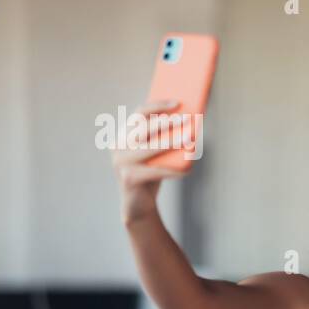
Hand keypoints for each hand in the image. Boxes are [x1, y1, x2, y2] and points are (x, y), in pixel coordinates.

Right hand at [108, 99, 187, 223]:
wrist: (139, 205)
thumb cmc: (151, 175)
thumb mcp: (157, 154)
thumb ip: (163, 138)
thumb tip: (190, 120)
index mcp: (125, 135)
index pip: (138, 113)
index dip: (157, 106)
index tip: (177, 102)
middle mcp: (119, 146)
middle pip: (143, 128)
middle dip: (166, 122)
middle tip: (186, 119)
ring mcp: (121, 162)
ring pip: (150, 148)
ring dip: (171, 142)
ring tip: (189, 139)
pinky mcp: (128, 177)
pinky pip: (156, 171)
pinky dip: (173, 171)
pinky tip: (187, 171)